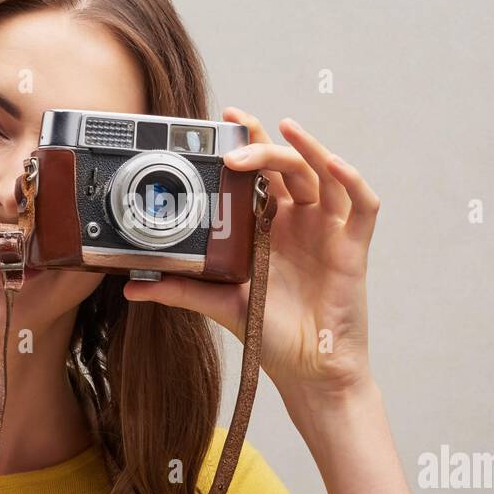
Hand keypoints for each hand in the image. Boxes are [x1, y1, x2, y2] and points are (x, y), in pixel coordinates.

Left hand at [122, 107, 380, 407]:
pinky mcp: (352, 248)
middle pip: (288, 165)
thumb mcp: (219, 302)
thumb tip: (130, 287)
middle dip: (263, 143)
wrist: (307, 371)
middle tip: (236, 131)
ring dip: (307, 147)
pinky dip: (353, 180)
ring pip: (324, 174)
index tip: (222, 122)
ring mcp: (328, 231)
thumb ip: (179, 288)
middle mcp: (299, 222)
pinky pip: (363, 206)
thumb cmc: (271, 334)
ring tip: (283, 130)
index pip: (260, 173)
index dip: (246, 143)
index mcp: (269, 226)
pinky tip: (333, 165)